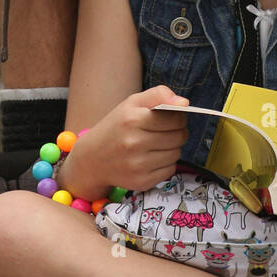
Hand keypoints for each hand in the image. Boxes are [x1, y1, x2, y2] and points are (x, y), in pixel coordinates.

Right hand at [60, 86, 189, 197]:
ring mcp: (137, 165)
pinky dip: (166, 163)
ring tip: (156, 144)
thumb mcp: (132, 103)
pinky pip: (170, 170)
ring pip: (176, 154)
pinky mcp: (141, 182)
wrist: (91, 160)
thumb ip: (159, 94)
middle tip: (164, 131)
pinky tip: (152, 158)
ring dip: (172, 148)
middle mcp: (134, 143)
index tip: (172, 117)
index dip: (179, 117)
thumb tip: (185, 103)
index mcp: (132, 119)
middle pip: (179, 137)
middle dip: (178, 132)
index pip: (176, 118)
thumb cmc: (116, 127)